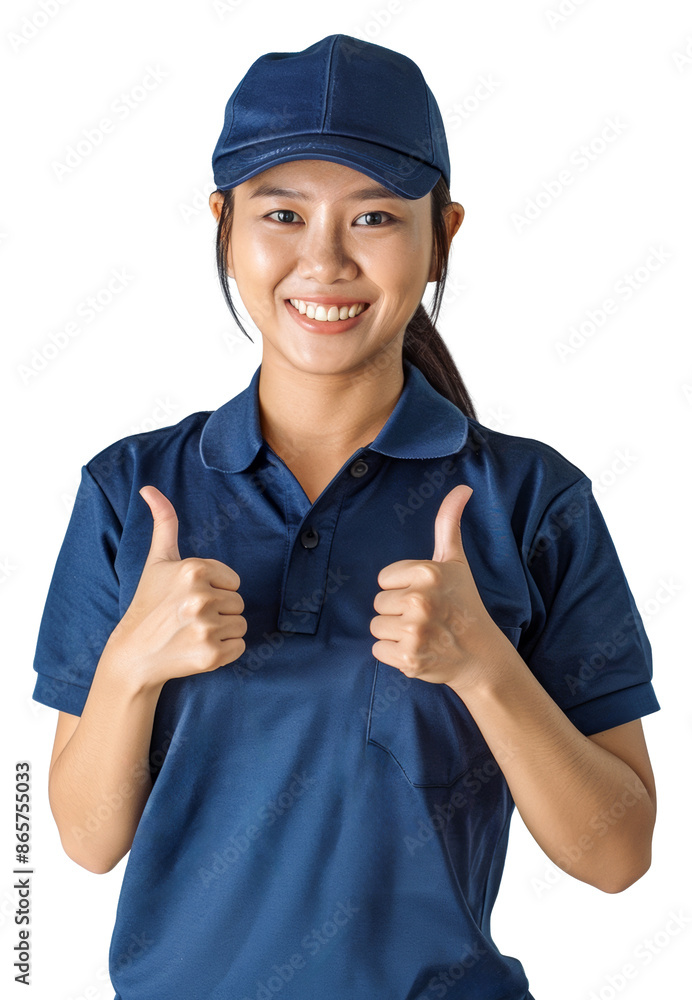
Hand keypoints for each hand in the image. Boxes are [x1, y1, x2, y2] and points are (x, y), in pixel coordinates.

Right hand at [105, 485, 246, 690]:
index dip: (215, 590)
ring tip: (192, 632)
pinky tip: (197, 648)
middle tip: (189, 618)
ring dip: (222, 631)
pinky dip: (224, 652)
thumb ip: (164, 523)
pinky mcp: (212, 655)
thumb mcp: (157, 560)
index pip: (233, 581)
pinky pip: (240, 647)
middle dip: (218, 611)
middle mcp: (200, 597)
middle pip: (238, 603)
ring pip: (240, 624)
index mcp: (193, 569)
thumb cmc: (149, 603)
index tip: (188, 598)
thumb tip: (149, 488)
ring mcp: (206, 627)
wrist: (135, 653)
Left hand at [370, 485, 515, 692]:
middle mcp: (420, 600)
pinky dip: (394, 655)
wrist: (480, 656)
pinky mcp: (408, 658)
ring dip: (394, 634)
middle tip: (426, 617)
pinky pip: (378, 650)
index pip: (383, 579)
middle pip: (378, 603)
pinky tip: (418, 650)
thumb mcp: (455, 562)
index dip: (401, 588)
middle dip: (397, 611)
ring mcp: (414, 631)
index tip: (426, 596)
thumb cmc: (463, 604)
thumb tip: (462, 488)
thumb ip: (448, 524)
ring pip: (376, 627)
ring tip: (422, 634)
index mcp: (427, 573)